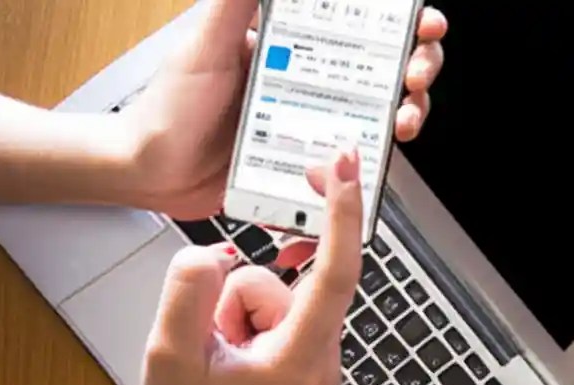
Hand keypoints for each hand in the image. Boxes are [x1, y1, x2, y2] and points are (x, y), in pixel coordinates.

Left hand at [120, 0, 446, 219]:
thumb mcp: (206, 40)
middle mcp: (311, 82)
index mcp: (294, 44)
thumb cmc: (169, 106)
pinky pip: (355, 160)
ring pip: (383, 114)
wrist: (150, 172)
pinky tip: (369, 158)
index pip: (363, 26)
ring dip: (408, 113)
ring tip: (402, 122)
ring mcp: (314, 123)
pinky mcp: (311, 163)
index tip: (423, 24)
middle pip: (388, 68)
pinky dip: (373, 159)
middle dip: (419, 68)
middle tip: (415, 76)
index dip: (405, 23)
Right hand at [138, 150, 362, 384]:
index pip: (335, 274)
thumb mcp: (169, 355)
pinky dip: (246, 314)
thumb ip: (188, 293)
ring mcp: (319, 356)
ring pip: (279, 290)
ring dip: (238, 308)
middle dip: (242, 293)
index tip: (343, 168)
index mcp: (300, 361)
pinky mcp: (307, 350)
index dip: (341, 215)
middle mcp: (323, 357)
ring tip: (217, 353)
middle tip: (220, 318)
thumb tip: (216, 252)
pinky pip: (279, 305)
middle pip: (294, 281)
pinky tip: (228, 348)